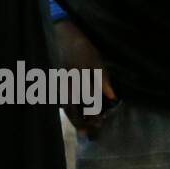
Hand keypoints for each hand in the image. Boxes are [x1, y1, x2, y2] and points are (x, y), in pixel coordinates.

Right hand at [54, 18, 115, 133]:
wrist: (65, 36)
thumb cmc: (83, 48)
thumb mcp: (97, 61)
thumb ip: (103, 80)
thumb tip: (112, 97)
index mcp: (80, 78)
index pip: (89, 101)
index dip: (94, 113)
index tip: (99, 122)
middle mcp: (69, 83)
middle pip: (73, 108)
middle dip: (80, 121)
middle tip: (87, 132)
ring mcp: (61, 83)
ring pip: (65, 106)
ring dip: (73, 117)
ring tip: (80, 128)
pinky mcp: (57, 83)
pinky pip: (60, 100)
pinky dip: (66, 109)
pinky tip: (71, 114)